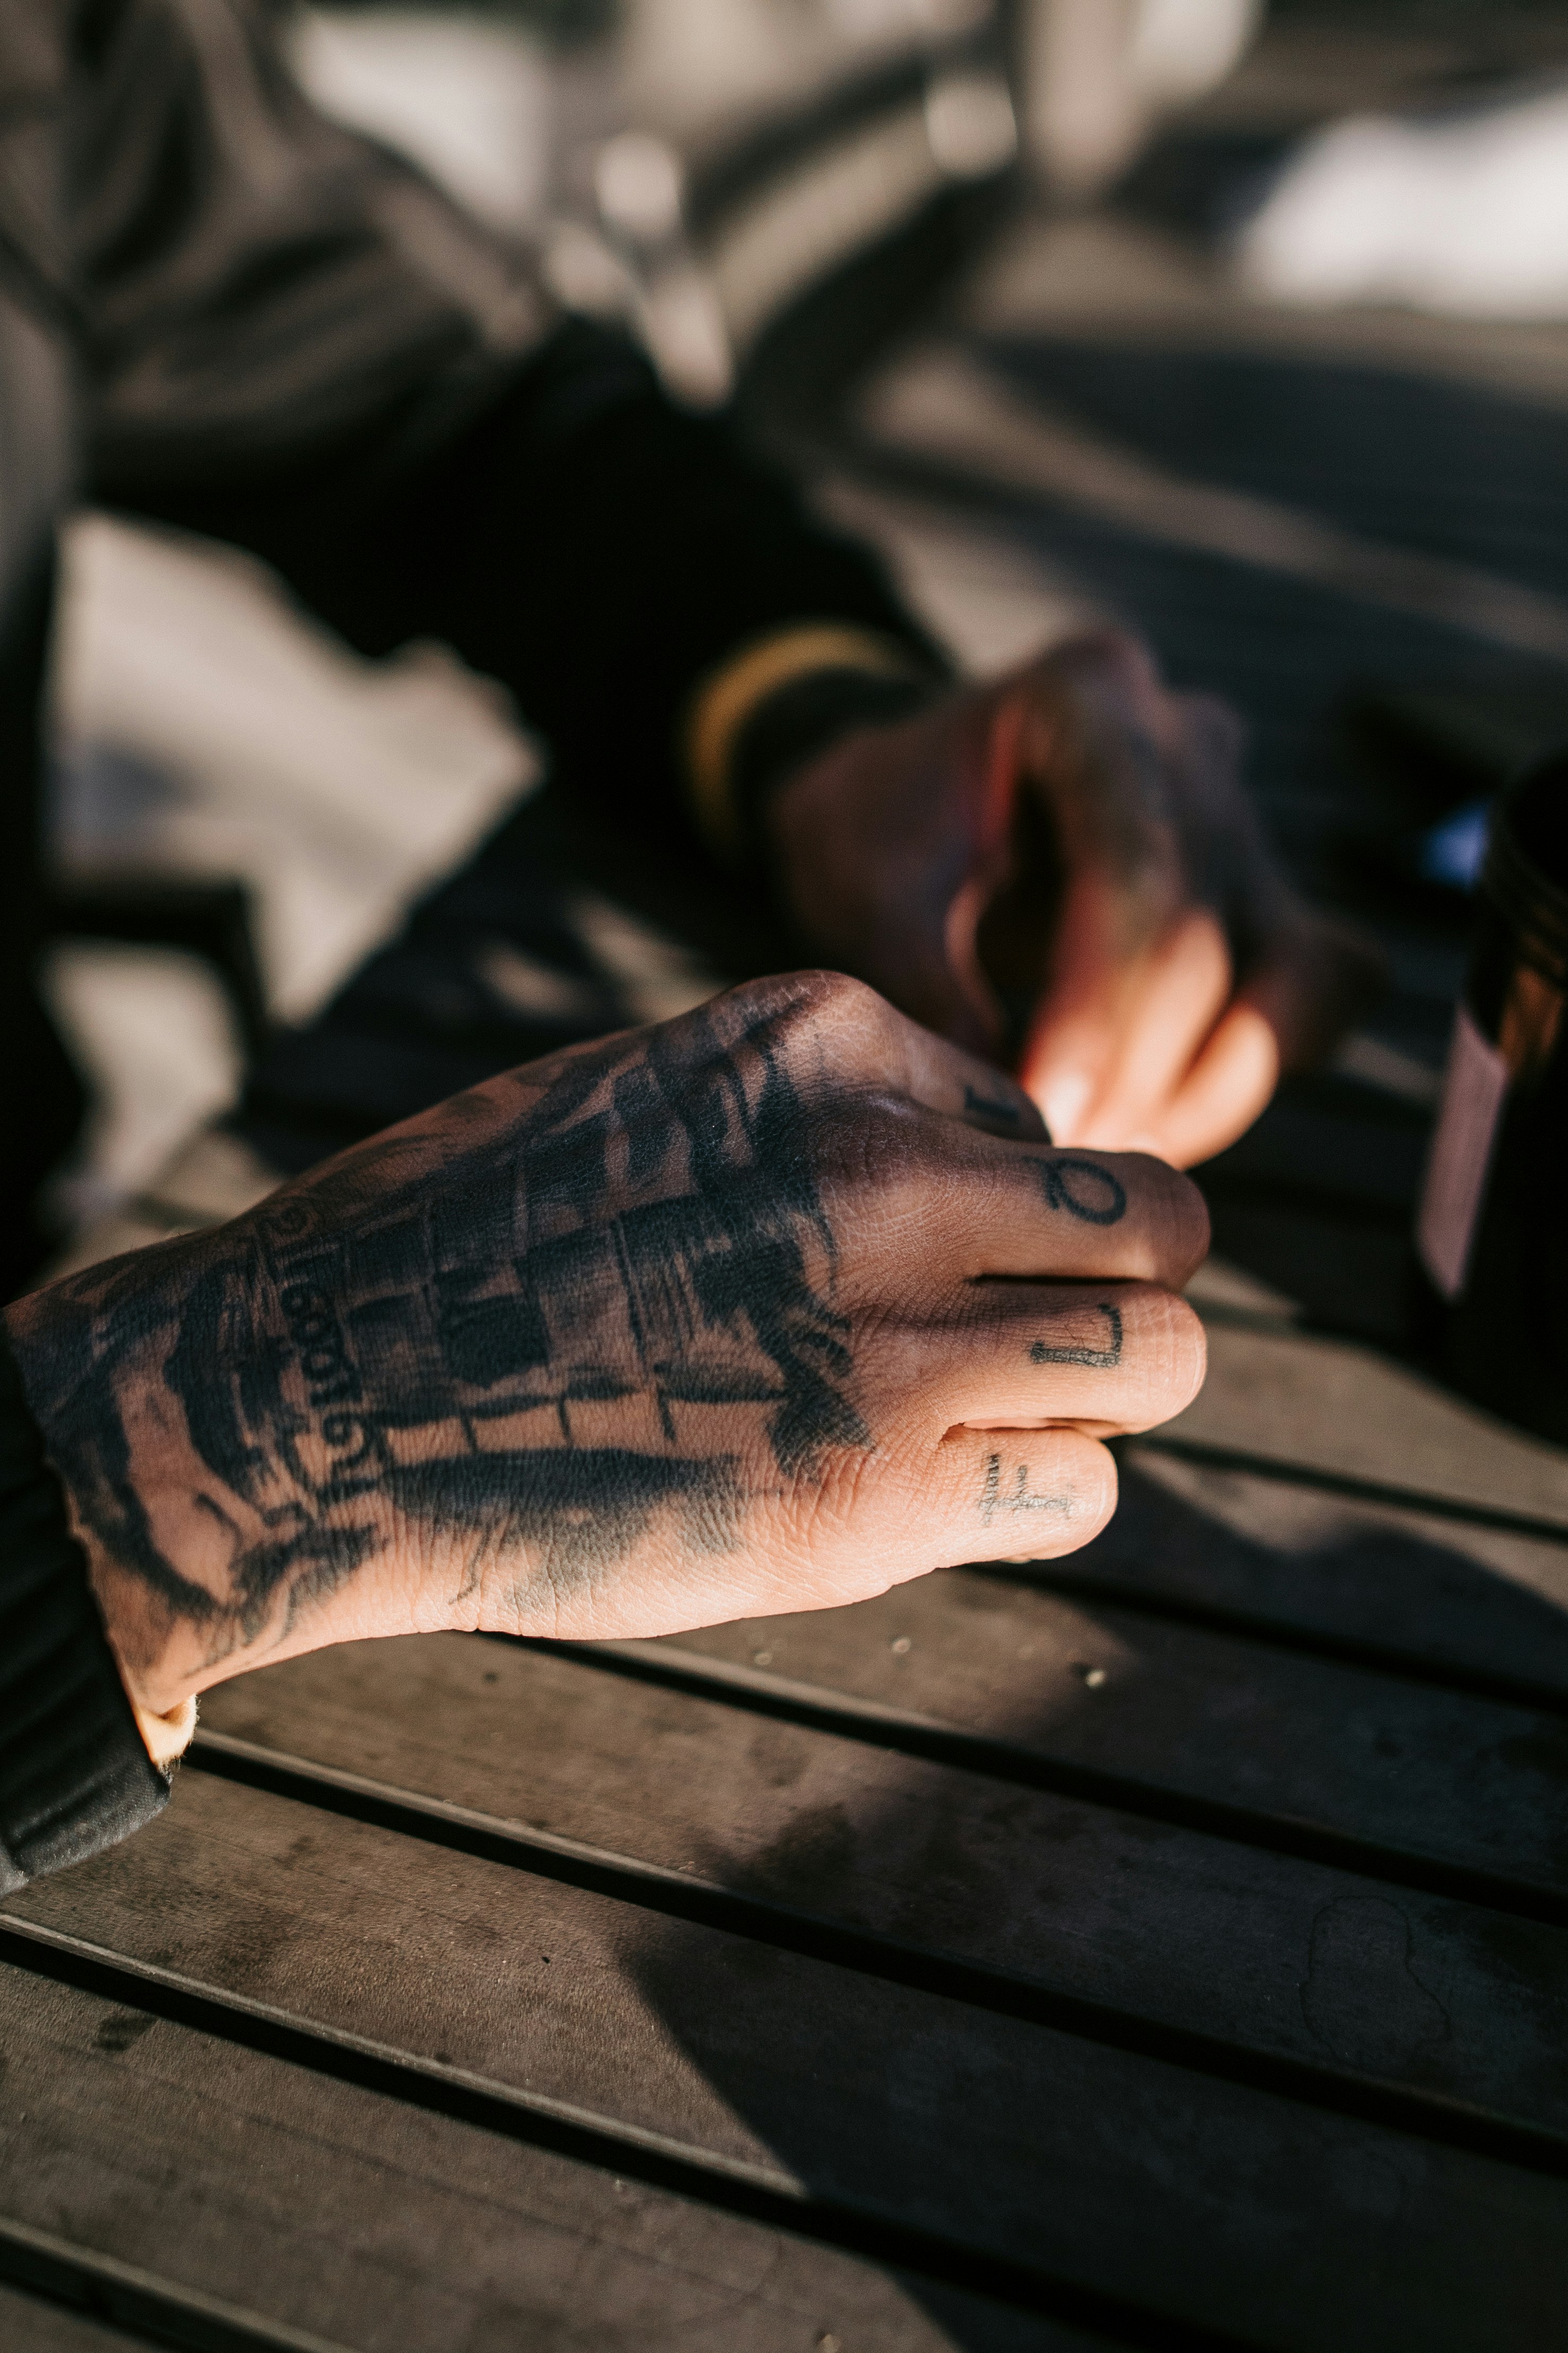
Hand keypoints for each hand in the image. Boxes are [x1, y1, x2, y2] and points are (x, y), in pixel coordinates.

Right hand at [5, 973, 1206, 1717]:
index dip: (1001, 1201)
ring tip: (994, 1418)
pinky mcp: (871, 1502)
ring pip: (1163, 1354)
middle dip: (1119, 1280)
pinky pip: (1080, 1490)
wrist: (320, 1394)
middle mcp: (887, 1172)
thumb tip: (976, 1169)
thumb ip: (816, 1116)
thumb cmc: (469, 1241)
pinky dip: (1032, 1496)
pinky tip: (927, 1494)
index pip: (1035, 1113)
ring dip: (1104, 1392)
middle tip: (1029, 1336)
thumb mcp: (652, 1094)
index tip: (914, 1258)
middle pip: (1162, 1220)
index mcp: (827, 1040)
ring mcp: (890, 1338)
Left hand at [766, 630, 1382, 1166]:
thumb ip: (928, 986)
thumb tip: (1013, 1115)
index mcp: (1084, 700)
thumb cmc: (877, 831)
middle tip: (1051, 1164)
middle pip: (1206, 938)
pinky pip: (1318, 1000)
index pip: (1133, 869)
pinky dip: (1246, 1074)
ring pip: (1292, 982)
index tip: (1043, 1112)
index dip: (1099, 1010)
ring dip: (1200, 1096)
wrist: (905, 803)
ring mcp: (1247, 824)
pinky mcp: (1273, 900)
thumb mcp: (863, 890)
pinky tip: (1150, 1120)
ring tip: (1095, 1153)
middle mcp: (1191, 748)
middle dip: (1133, 1076)